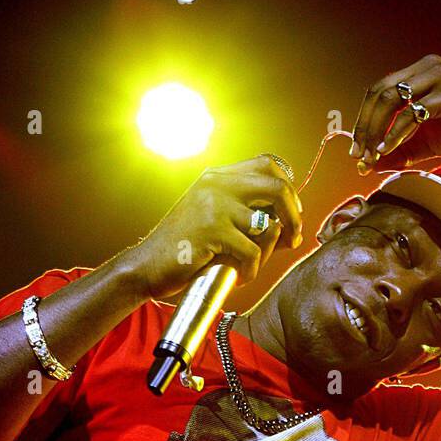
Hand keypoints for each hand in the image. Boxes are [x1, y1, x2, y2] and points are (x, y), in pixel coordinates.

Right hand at [122, 154, 303, 299]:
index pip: (267, 164)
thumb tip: (289, 229)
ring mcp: (214, 205)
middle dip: (294, 216)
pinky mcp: (212, 230)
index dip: (288, 187)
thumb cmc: (183, 250)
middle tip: (293, 239)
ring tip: (253, 265)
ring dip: (268, 252)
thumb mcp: (213, 221)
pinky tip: (239, 276)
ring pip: (267, 225)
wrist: (146, 266)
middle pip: (277, 187)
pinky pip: (252, 252)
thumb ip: (245, 216)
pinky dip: (251, 270)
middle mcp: (217, 184)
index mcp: (217, 177)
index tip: (291, 213)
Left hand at [350, 55, 440, 172]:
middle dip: (364, 126)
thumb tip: (371, 165)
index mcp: (419, 72)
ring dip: (376, 131)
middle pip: (380, 92)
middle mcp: (427, 68)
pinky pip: (413, 114)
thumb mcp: (426, 143)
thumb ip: (400, 150)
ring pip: (392, 100)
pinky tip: (388, 150)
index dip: (363, 119)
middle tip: (359, 155)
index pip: (379, 90)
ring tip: (371, 156)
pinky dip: (396, 134)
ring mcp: (438, 76)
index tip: (356, 149)